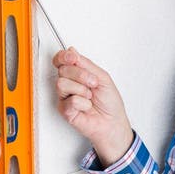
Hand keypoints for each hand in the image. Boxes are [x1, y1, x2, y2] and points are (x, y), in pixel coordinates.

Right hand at [53, 47, 133, 165]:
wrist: (113, 122)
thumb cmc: (109, 102)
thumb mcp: (102, 77)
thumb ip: (86, 64)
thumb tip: (72, 51)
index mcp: (77, 73)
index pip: (61, 59)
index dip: (64, 57)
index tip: (73, 58)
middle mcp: (69, 83)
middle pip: (62, 70)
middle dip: (81, 75)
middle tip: (93, 83)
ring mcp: (65, 97)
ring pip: (61, 83)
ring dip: (81, 89)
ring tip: (89, 97)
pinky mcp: (65, 110)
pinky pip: (70, 100)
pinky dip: (83, 103)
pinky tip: (87, 107)